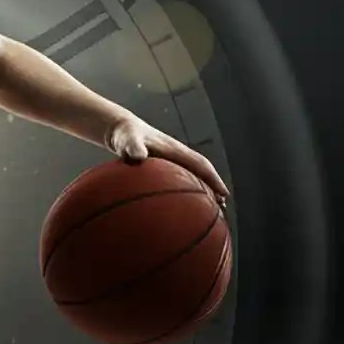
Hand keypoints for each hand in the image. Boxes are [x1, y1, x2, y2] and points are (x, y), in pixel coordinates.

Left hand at [105, 116, 230, 205]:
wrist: (119, 131)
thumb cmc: (125, 135)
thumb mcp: (129, 139)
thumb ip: (133, 146)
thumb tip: (137, 156)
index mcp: (175, 150)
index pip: (200, 164)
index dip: (213, 178)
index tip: (224, 194)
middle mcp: (177, 156)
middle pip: (201, 173)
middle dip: (213, 188)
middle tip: (222, 208)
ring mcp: (170, 163)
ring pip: (191, 178)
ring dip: (202, 192)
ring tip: (208, 212)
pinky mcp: (161, 169)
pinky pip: (177, 182)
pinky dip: (183, 194)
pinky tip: (178, 210)